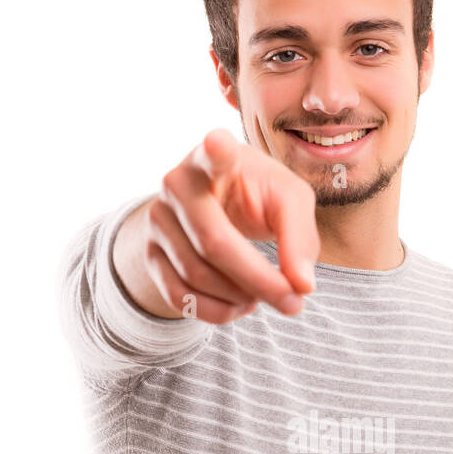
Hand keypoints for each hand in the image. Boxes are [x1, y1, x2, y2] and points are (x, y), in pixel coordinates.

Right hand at [144, 128, 320, 322]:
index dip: (216, 151)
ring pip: (198, 276)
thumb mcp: (288, 201)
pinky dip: (219, 312)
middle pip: (214, 242)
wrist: (214, 207)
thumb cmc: (256, 195)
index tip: (218, 141)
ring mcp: (157, 221)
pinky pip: (181, 298)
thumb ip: (300, 237)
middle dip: (259, 279)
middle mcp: (176, 184)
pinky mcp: (151, 256)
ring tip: (268, 294)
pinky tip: (242, 304)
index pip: (212, 153)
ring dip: (242, 296)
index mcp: (212, 158)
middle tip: (294, 302)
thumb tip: (301, 286)